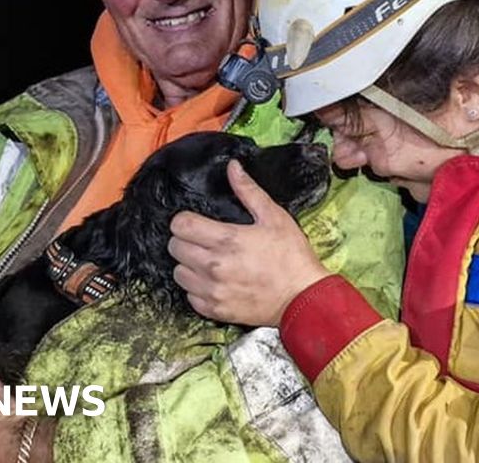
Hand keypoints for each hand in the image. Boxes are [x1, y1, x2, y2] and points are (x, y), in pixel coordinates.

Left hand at [169, 160, 329, 325]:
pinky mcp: (216, 310)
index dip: (185, 220)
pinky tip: (214, 282)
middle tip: (203, 240)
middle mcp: (214, 266)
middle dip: (186, 240)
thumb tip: (232, 167)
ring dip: (189, 265)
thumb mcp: (274, 216)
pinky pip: (190, 297)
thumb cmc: (291, 256)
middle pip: (175, 248)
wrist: (303, 298)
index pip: (180, 226)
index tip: (196, 222)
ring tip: (207, 261)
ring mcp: (213, 291)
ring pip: (178, 273)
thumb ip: (248, 191)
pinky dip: (197, 289)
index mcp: (226, 240)